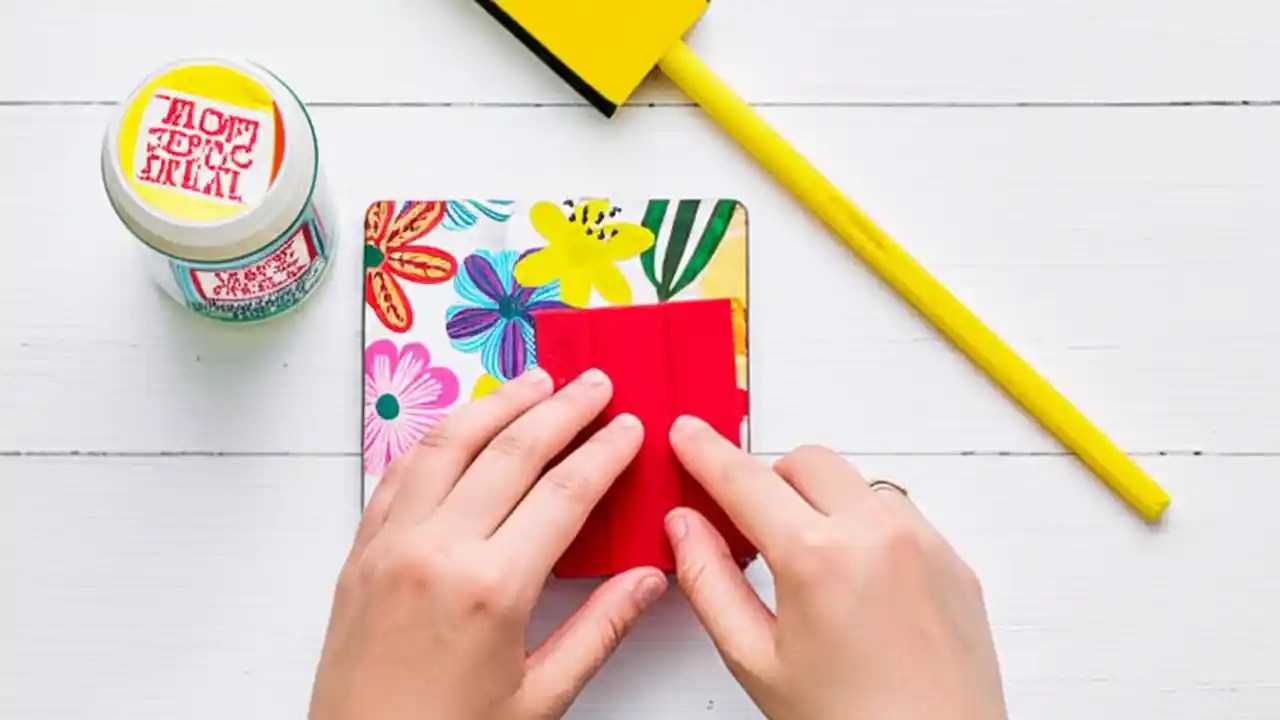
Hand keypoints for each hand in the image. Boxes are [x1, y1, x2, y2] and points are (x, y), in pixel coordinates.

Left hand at [310, 368, 667, 719]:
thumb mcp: (539, 698)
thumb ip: (599, 630)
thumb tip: (648, 580)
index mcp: (491, 590)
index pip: (563, 494)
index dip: (603, 452)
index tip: (628, 426)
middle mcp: (437, 552)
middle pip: (511, 452)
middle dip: (561, 409)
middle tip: (594, 384)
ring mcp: (392, 545)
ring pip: (449, 445)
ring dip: (497, 404)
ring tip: (534, 381)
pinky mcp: (361, 552)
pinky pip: (400, 473)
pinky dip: (437, 438)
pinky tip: (461, 426)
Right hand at [666, 417, 1006, 719]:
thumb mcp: (756, 660)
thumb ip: (710, 582)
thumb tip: (684, 529)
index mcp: (818, 557)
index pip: (744, 479)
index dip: (706, 452)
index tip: (688, 435)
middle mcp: (876, 534)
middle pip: (804, 460)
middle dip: (768, 480)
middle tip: (749, 527)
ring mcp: (924, 542)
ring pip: (854, 480)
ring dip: (821, 501)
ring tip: (810, 565)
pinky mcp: (954, 559)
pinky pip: (896, 512)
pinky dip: (864, 526)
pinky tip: (855, 581)